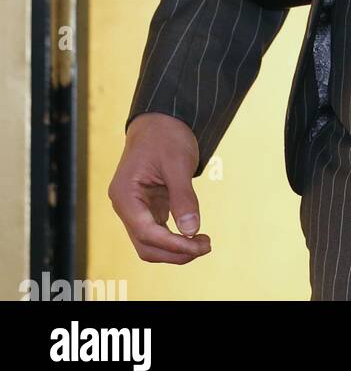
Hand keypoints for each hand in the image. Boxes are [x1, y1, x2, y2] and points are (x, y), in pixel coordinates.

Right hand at [108, 113, 211, 263]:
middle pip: (146, 244)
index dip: (173, 244)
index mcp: (124, 195)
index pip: (146, 232)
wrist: (161, 119)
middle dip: (175, 251)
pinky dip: (175, 238)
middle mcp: (125, 206)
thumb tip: (191, 230)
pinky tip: (195, 236)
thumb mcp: (178, 163)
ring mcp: (135, 208)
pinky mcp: (147, 207)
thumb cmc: (166, 136)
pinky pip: (158, 231)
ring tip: (203, 244)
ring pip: (150, 243)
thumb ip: (183, 197)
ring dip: (175, 249)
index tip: (198, 246)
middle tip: (206, 246)